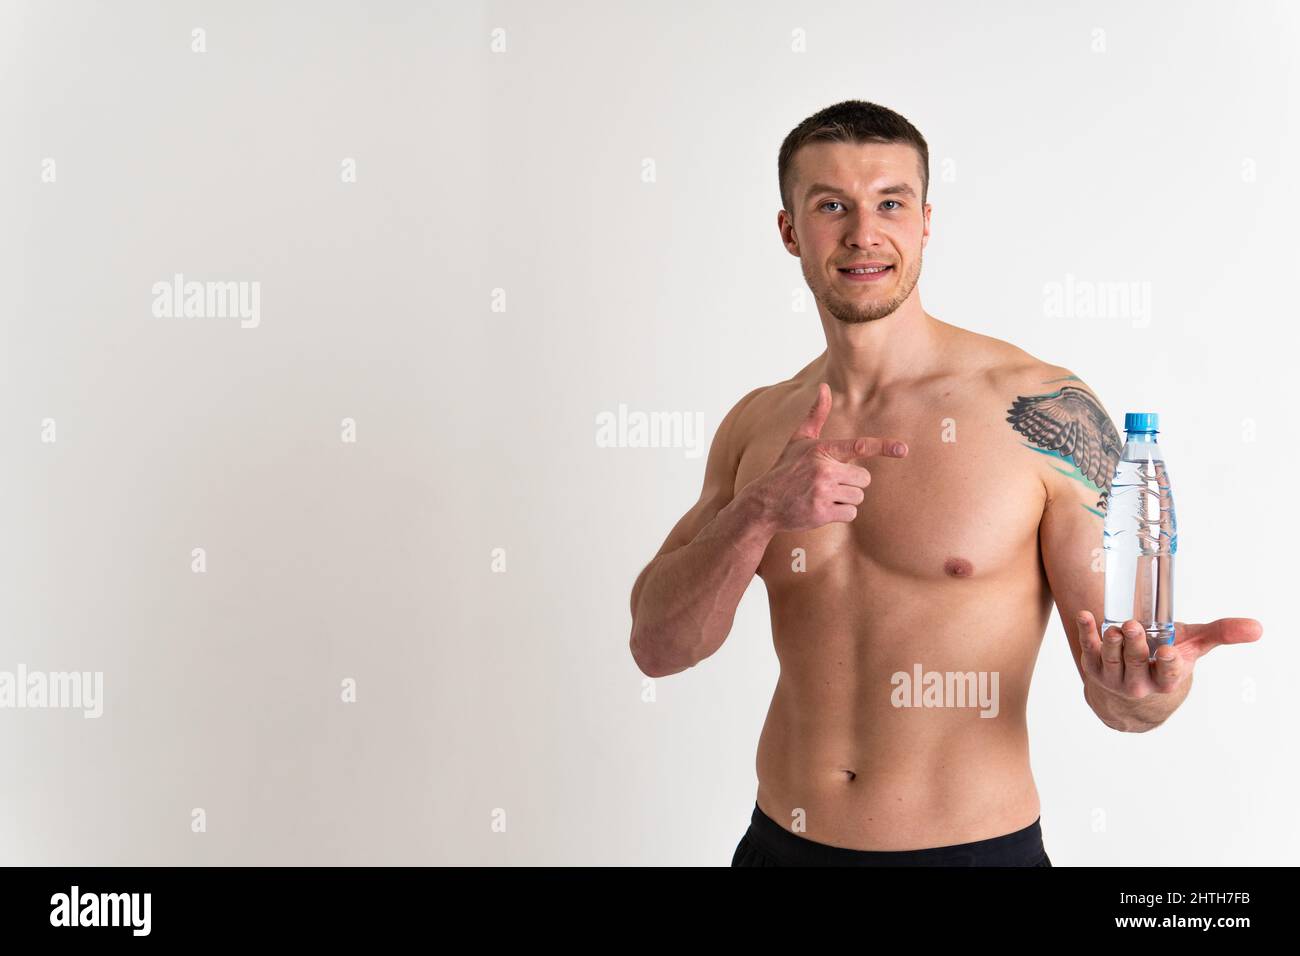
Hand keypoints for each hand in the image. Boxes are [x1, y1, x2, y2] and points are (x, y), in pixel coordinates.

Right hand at [748, 382, 908, 534]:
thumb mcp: (798, 440)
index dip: (883, 447)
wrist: (764, 503)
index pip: (858, 446)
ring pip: (858, 497)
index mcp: (821, 449)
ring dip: (846, 499)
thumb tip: (824, 386)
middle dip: (851, 482)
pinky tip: (822, 509)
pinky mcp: (821, 513)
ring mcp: (822, 492)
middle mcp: (823, 470)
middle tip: (829, 483)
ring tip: (823, 496)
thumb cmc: (785, 469)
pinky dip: (840, 514)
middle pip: (863, 478)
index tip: (903, 449)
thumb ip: (816, 414)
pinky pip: (850, 513)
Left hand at [1075, 611, 1262, 699]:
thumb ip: (1221, 634)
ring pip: (1111, 659)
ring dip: (1111, 642)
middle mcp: (1138, 682)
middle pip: (1135, 663)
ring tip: (1114, 627)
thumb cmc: (1165, 659)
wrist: (1131, 687)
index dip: (1168, 665)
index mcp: (1166, 680)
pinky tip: (1084, 616)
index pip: (1169, 675)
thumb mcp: (1193, 648)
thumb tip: (1257, 627)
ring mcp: (1113, 676)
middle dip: (1134, 646)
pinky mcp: (1093, 666)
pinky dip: (1086, 632)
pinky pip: (1088, 649)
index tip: (1169, 653)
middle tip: (1134, 626)